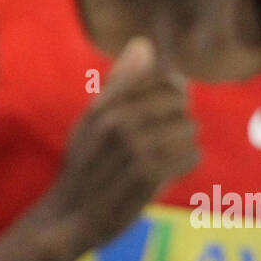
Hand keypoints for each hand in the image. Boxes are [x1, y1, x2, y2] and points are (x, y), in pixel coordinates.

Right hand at [38, 36, 199, 259]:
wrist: (70, 216)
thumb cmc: (85, 165)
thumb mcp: (92, 119)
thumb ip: (120, 83)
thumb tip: (143, 44)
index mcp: (107, 104)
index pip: (164, 78)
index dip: (174, 94)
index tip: (167, 112)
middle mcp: (119, 121)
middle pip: (181, 103)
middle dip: (178, 120)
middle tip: (163, 140)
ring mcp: (134, 148)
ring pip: (189, 129)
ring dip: (183, 145)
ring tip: (163, 158)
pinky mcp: (148, 175)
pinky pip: (191, 156)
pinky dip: (184, 166)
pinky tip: (166, 174)